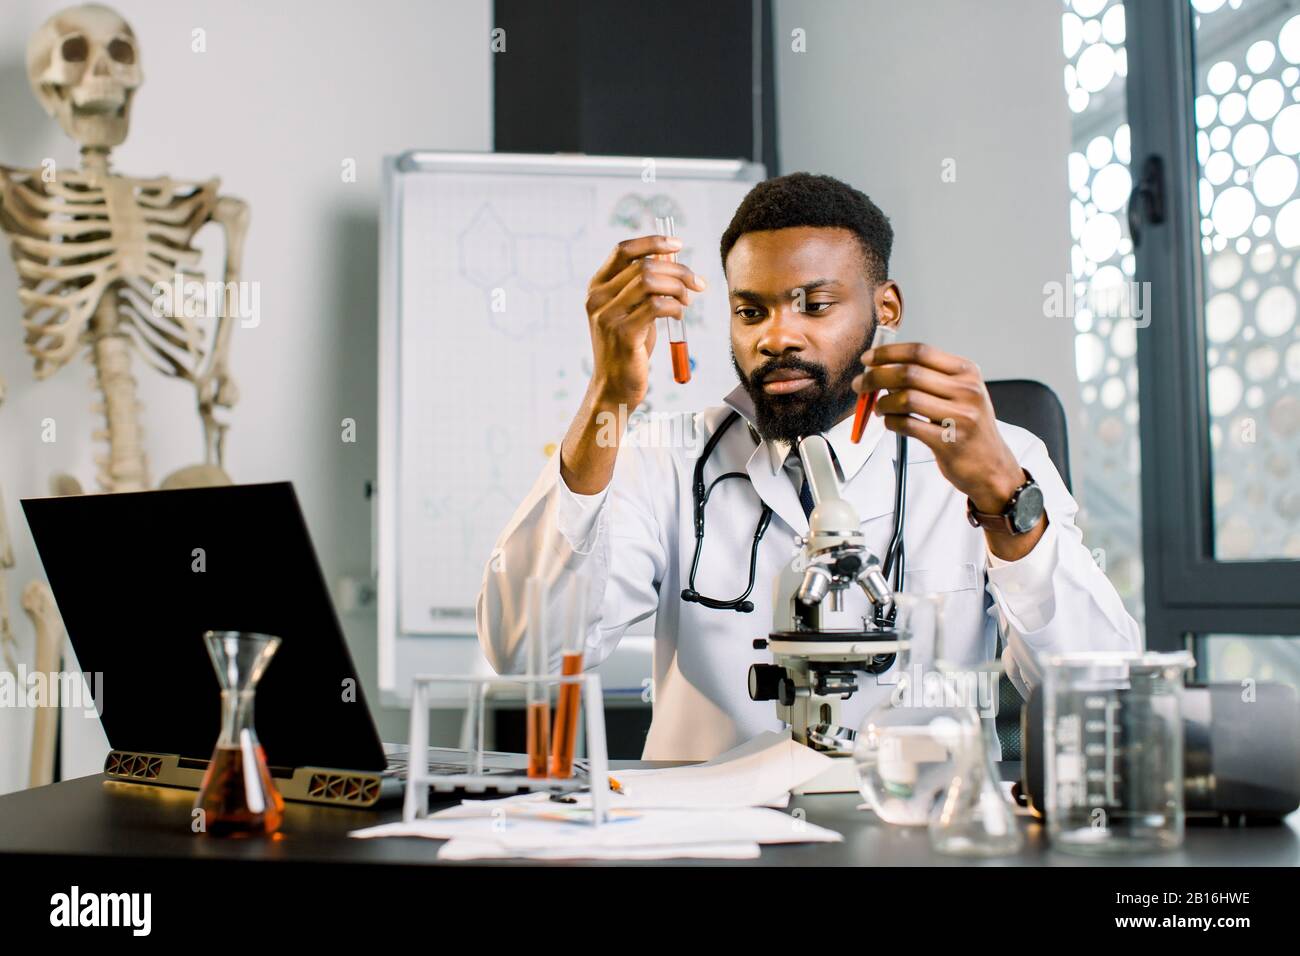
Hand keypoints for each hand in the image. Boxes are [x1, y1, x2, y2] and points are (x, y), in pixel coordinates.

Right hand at [583, 235, 706, 407]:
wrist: (615, 386)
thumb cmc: (629, 347)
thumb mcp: (632, 310)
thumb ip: (644, 285)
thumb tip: (670, 256)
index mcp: (597, 287)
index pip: (623, 250)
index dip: (652, 242)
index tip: (678, 245)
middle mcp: (598, 298)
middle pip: (644, 265)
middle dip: (678, 270)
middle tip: (696, 283)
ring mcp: (608, 316)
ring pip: (651, 282)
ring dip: (678, 288)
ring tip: (686, 301)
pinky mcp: (624, 334)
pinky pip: (657, 306)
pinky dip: (675, 307)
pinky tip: (678, 316)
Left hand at [854, 342, 1026, 514]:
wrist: (992, 467)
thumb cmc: (968, 429)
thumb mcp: (959, 395)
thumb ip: (927, 379)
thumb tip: (883, 368)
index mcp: (967, 372)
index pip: (920, 351)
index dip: (888, 353)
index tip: (868, 359)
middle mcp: (967, 390)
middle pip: (909, 373)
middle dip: (876, 377)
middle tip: (860, 384)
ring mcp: (960, 416)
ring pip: (905, 399)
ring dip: (883, 404)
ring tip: (879, 409)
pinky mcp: (949, 442)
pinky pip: (907, 425)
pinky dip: (891, 423)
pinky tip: (891, 423)